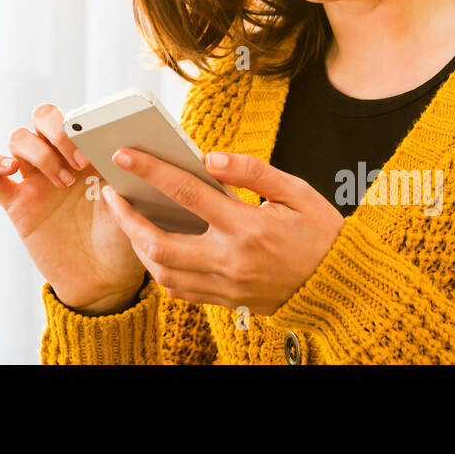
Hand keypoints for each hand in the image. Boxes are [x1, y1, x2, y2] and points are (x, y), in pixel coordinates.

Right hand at [0, 103, 147, 313]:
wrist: (104, 280)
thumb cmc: (122, 238)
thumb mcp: (130, 204)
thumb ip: (123, 177)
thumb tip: (121, 151)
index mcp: (87, 153)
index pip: (74, 117)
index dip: (80, 123)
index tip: (96, 147)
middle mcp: (59, 160)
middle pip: (42, 118)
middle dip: (56, 130)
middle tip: (78, 162)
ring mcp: (36, 181)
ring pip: (18, 139)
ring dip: (38, 153)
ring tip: (62, 182)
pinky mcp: (17, 205)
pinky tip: (10, 168)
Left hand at [99, 147, 344, 316]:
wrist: (343, 285)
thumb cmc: (321, 234)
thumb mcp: (297, 192)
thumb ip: (252, 171)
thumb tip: (210, 157)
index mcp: (248, 228)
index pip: (187, 193)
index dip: (151, 170)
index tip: (125, 154)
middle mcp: (232, 260)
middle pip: (160, 243)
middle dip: (127, 218)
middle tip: (111, 194)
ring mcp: (227, 285)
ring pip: (164, 273)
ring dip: (139, 245)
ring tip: (129, 219)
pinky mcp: (228, 301)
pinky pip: (181, 291)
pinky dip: (161, 270)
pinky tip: (155, 248)